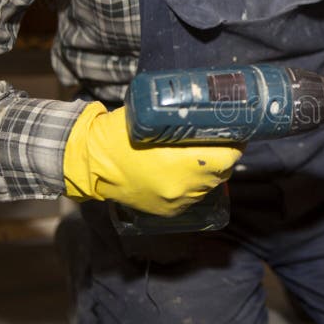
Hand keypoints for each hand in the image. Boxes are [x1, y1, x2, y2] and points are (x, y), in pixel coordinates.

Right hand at [63, 102, 242, 215]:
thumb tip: (206, 112)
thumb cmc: (118, 135)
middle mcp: (183, 186)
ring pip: (209, 186)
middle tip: (219, 141)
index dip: (234, 144)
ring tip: (202, 156)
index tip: (234, 132)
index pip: (227, 157)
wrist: (90, 162)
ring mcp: (176, 202)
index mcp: (180, 163)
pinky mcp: (169, 211)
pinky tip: (187, 172)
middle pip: (222, 172)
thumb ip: (180, 122)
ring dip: (210, 172)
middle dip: (223, 156)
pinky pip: (194, 198)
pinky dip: (195, 185)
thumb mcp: (150, 120)